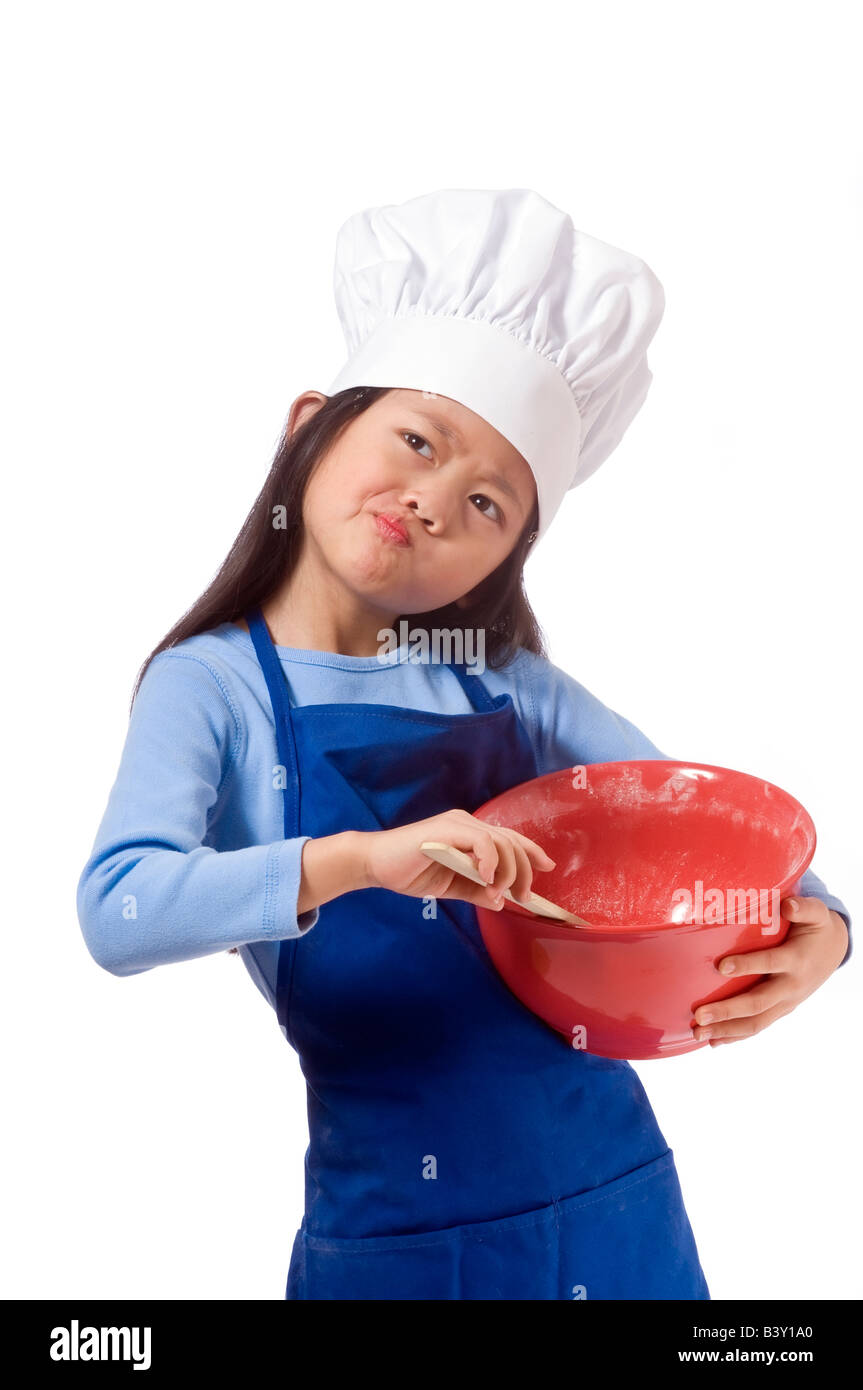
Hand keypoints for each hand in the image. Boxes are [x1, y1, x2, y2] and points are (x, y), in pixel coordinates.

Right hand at [360, 808, 555, 911]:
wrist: (375, 864)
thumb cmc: (409, 872)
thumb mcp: (451, 887)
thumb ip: (476, 891)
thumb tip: (501, 901)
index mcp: (471, 835)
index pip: (509, 839)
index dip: (532, 852)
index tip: (548, 867)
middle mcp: (468, 824)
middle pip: (511, 842)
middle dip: (524, 871)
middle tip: (523, 896)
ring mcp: (458, 824)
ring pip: (501, 842)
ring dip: (507, 870)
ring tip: (499, 892)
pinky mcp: (447, 829)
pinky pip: (481, 842)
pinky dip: (490, 861)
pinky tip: (485, 879)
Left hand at [692, 898, 848, 1045]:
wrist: (834, 952)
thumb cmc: (816, 927)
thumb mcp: (816, 913)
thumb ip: (803, 907)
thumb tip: (787, 906)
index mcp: (796, 959)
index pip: (770, 963)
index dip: (747, 965)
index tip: (720, 966)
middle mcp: (790, 985)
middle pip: (758, 1003)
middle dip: (728, 1010)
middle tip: (700, 1015)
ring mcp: (786, 1002)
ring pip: (756, 1022)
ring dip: (726, 1030)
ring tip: (698, 1032)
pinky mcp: (781, 1010)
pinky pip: (758, 1027)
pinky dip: (735, 1036)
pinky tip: (713, 1041)